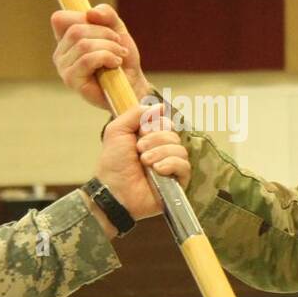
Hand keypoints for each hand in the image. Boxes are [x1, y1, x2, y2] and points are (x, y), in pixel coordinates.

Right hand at [51, 3, 151, 110]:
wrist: (133, 83)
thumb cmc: (121, 57)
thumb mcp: (117, 27)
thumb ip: (106, 13)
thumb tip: (90, 13)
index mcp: (65, 39)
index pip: (60, 18)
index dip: (83, 18)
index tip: (104, 28)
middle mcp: (60, 53)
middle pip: (76, 30)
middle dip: (104, 33)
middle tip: (118, 44)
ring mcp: (63, 68)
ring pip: (83, 45)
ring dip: (109, 47)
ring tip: (119, 55)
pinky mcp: (71, 80)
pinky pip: (86, 60)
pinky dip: (106, 57)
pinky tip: (115, 63)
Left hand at [92, 103, 188, 220]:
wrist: (113, 190)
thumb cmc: (113, 163)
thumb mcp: (117, 130)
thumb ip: (136, 114)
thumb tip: (159, 106)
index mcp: (149, 139)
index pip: (165, 123)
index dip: (155, 126)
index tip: (140, 132)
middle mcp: (162, 151)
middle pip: (173, 135)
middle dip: (155, 140)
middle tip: (139, 150)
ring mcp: (170, 167)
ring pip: (179, 149)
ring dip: (160, 153)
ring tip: (145, 162)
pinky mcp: (177, 182)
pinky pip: (185, 166)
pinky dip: (171, 164)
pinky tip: (158, 170)